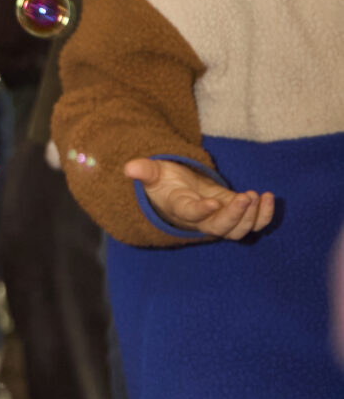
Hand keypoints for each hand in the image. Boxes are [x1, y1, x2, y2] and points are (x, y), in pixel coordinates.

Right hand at [124, 157, 274, 240]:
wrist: (178, 194)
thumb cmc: (165, 182)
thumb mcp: (154, 172)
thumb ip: (145, 170)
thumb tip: (129, 167)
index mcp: (181, 207)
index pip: (191, 214)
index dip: (202, 211)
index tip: (214, 202)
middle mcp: (202, 220)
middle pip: (220, 228)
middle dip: (235, 216)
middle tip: (245, 198)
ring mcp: (220, 219)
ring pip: (238, 231)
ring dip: (251, 217)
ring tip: (256, 196)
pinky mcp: (234, 214)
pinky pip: (253, 224)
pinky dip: (264, 216)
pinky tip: (268, 198)